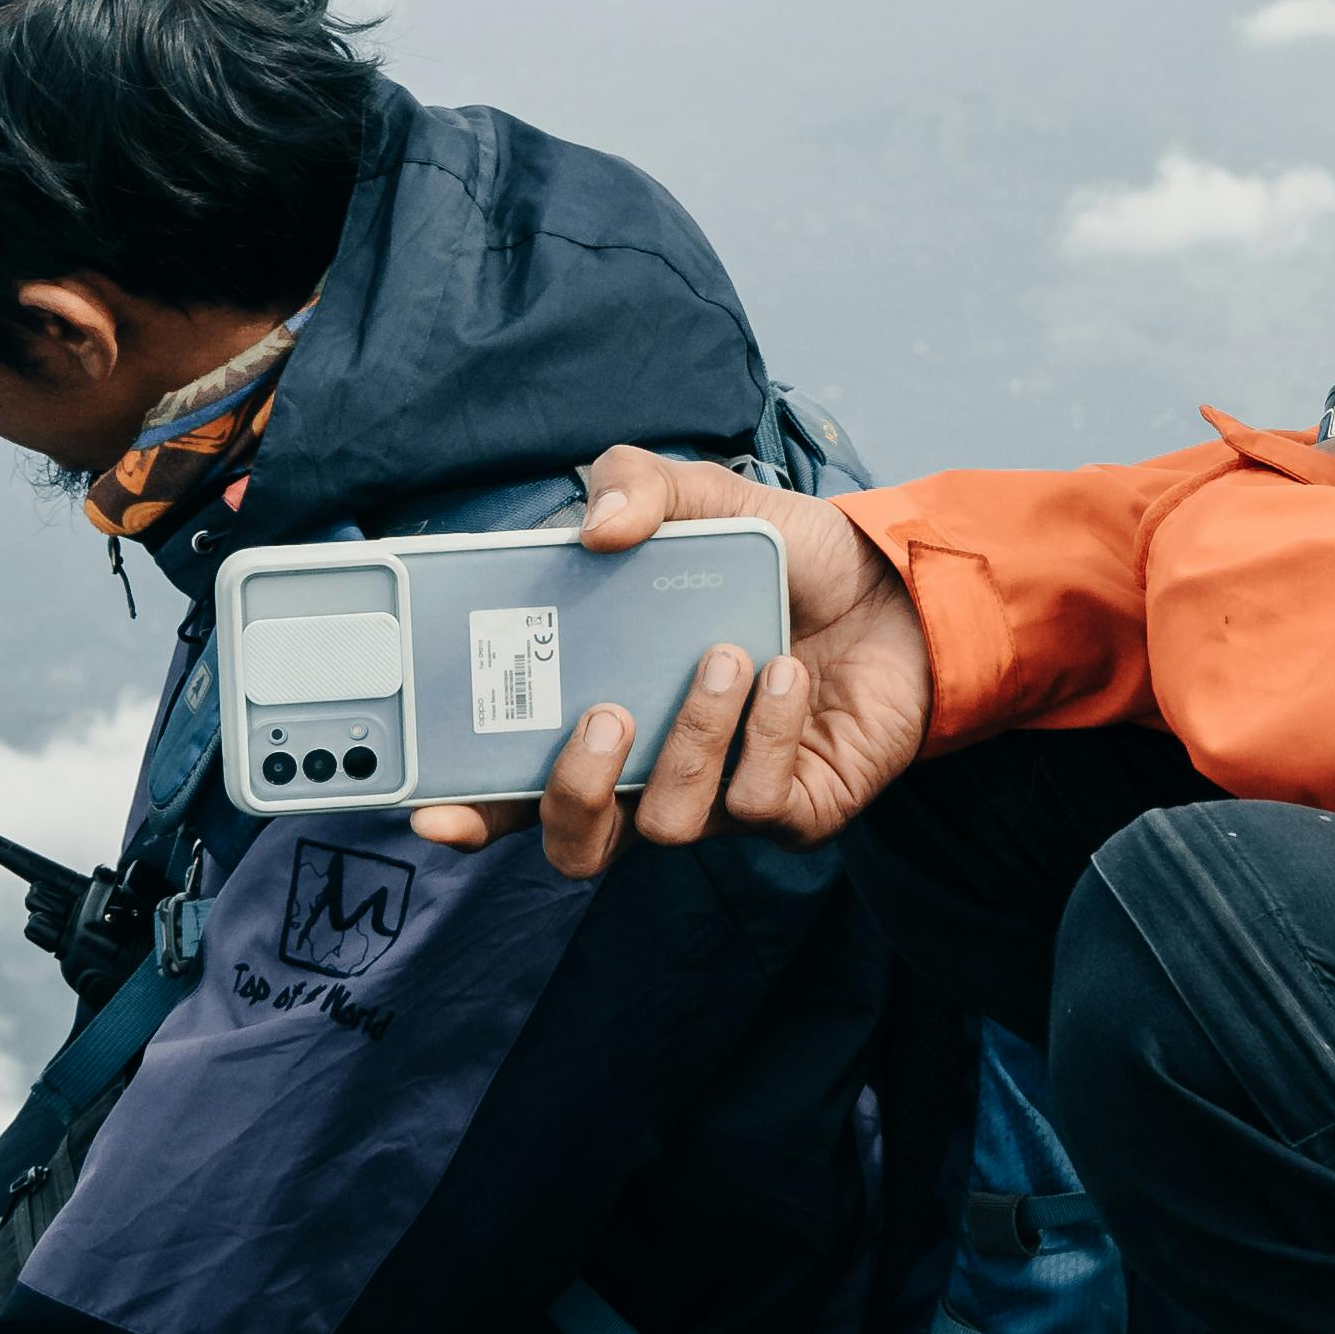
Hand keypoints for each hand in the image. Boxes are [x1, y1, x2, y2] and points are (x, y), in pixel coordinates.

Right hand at [411, 446, 934, 881]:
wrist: (898, 587)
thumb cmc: (783, 558)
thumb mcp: (705, 497)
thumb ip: (638, 487)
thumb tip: (593, 530)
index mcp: (600, 712)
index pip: (512, 788)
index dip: (468, 812)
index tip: (436, 807)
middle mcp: (650, 772)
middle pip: (576, 846)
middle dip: (575, 795)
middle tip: (604, 715)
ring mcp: (720, 801)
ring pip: (671, 823)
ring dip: (691, 737)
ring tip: (726, 654)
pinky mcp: (793, 813)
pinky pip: (759, 802)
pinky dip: (768, 733)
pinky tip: (786, 676)